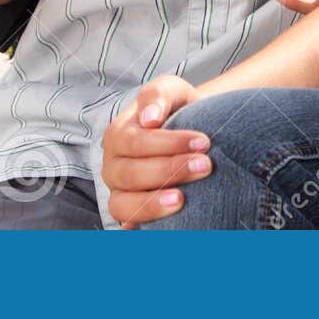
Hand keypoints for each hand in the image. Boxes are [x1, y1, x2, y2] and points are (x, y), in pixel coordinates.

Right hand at [101, 75, 210, 227]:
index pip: (136, 142)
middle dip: (169, 171)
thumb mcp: (171, 90)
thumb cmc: (179, 109)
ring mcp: (119, 193)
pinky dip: (142, 229)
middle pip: (131, 174)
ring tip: (182, 200)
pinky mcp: (131, 214)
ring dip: (153, 203)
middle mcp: (113, 166)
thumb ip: (158, 95)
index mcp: (118, 135)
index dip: (169, 143)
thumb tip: (149, 118)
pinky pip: (130, 226)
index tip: (204, 141)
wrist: (193, 128)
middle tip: (206, 166)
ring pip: (123, 205)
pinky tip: (165, 229)